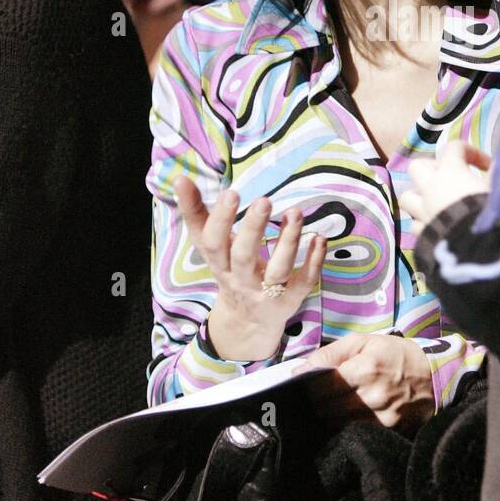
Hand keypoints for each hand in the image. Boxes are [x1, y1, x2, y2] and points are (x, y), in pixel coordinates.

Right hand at [175, 179, 326, 361]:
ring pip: (277, 269)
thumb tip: (179, 179)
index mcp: (219, 263)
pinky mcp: (290, 301)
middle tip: (264, 200)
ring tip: (296, 212)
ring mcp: (266, 293)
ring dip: (288, 241)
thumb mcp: (210, 246)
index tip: (230, 192)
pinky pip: (303, 282)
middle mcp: (240, 279)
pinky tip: (320, 238)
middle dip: (253, 228)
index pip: (212, 242)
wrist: (246, 321)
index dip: (219, 220)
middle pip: (243, 256)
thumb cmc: (229, 269)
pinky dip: (313, 261)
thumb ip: (197, 213)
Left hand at [292, 333, 435, 432]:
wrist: (435, 377)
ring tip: (333, 402)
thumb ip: (331, 352)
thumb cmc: (397, 354)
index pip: (320, 386)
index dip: (308, 384)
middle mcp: (372, 396)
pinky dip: (346, 424)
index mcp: (365, 369)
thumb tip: (301, 368)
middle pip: (326, 407)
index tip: (303, 381)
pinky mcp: (387, 430)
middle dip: (316, 400)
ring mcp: (381, 417)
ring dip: (330, 413)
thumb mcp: (365, 341)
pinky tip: (348, 413)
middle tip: (318, 392)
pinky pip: (354, 431)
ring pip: (337, 422)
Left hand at [402, 142, 490, 232]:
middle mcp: (431, 188)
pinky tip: (438, 226)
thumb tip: (498, 165)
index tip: (488, 167)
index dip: (472, 152)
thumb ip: (499, 173)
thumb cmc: (490, 211)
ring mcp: (423, 212)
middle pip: (417, 167)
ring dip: (420, 197)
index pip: (453, 148)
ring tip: (436, 202)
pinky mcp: (423, 234)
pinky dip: (426, 223)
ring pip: (408, 198)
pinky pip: (417, 225)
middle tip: (449, 178)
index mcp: (450, 172)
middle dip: (431, 169)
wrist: (479, 248)